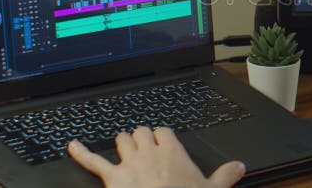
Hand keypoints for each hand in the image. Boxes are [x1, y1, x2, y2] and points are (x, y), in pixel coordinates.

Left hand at [68, 126, 244, 187]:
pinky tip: (72, 146)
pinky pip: (93, 161)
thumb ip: (225, 176)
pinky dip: (81, 153)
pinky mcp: (112, 178)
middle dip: (141, 137)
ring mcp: (130, 164)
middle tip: (144, 146)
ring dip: (122, 143)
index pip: (165, 132)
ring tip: (124, 146)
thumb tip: (239, 167)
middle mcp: (150, 153)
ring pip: (121, 140)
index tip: (164, 142)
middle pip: (142, 132)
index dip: (163, 137)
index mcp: (174, 153)